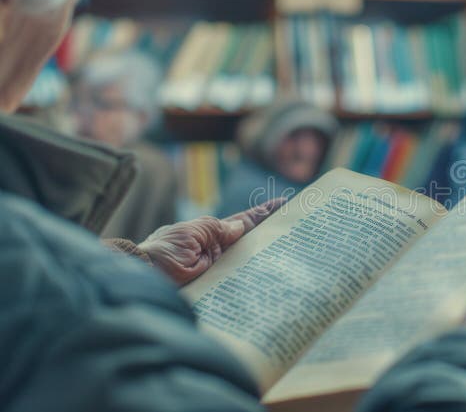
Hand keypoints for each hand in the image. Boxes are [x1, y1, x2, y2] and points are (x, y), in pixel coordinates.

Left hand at [139, 198, 286, 284]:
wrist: (144, 277)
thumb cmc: (163, 251)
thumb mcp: (191, 232)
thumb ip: (218, 229)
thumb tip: (242, 226)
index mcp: (211, 233)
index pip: (242, 221)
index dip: (262, 213)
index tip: (283, 203)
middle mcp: (219, 251)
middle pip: (251, 241)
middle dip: (271, 234)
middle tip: (297, 227)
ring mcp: (220, 269)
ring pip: (249, 260)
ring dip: (267, 256)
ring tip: (294, 249)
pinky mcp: (218, 286)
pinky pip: (240, 280)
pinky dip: (254, 277)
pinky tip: (272, 274)